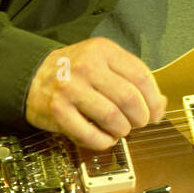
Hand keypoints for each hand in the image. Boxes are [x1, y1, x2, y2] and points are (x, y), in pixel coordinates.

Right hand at [25, 38, 167, 149]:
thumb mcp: (104, 62)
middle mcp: (87, 66)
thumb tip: (161, 105)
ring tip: (120, 129)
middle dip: (141, 118)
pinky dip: (104, 142)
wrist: (33, 75)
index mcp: (103, 50)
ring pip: (113, 119)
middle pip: (130, 99)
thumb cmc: (75, 71)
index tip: (155, 113)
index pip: (141, 76)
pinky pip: (91, 135)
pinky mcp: (58, 111)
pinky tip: (105, 138)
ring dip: (123, 130)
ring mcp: (70, 89)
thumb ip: (132, 78)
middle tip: (138, 123)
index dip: (154, 100)